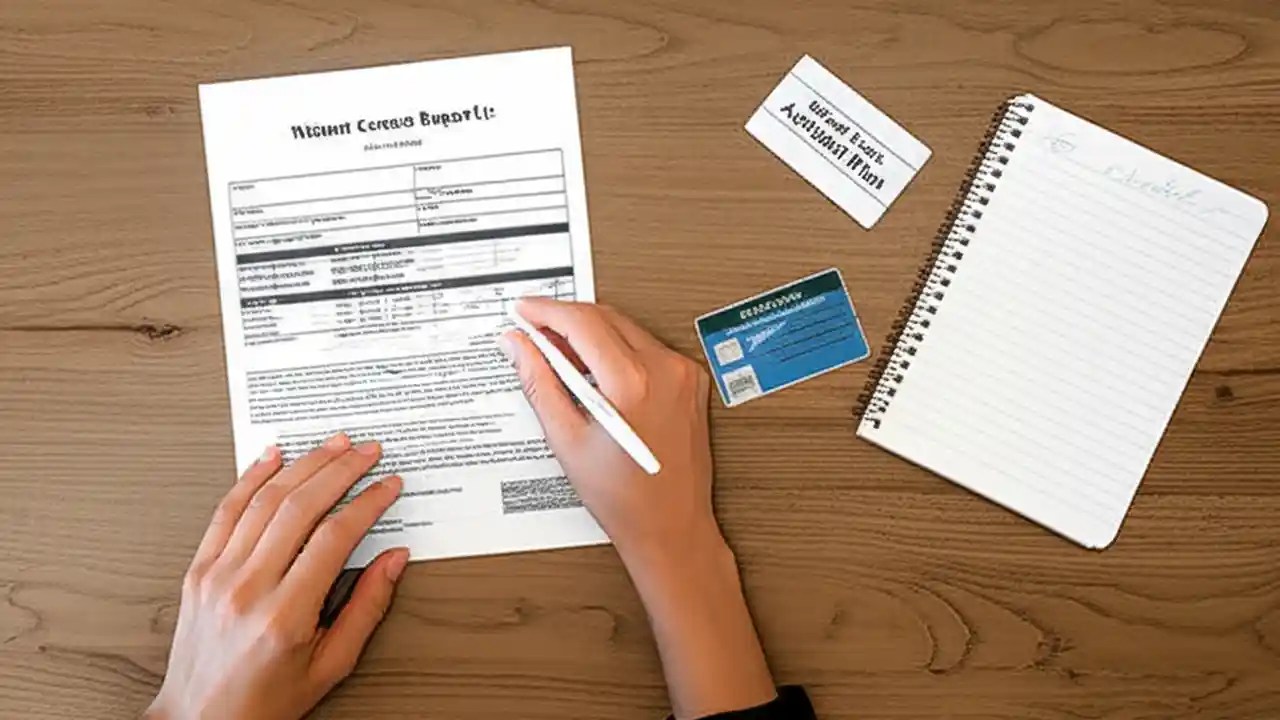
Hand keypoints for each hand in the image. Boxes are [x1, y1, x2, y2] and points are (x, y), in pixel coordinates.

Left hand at [147, 434, 408, 719]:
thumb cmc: (264, 702)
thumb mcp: (330, 665)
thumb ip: (366, 609)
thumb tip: (393, 561)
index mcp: (285, 616)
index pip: (335, 537)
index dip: (367, 503)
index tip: (388, 486)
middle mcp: (247, 589)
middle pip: (300, 507)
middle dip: (340, 470)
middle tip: (366, 452)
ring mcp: (217, 575)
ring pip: (264, 500)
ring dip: (303, 465)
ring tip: (331, 446)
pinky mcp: (198, 570)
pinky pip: (226, 511)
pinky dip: (251, 478)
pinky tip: (273, 458)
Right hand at [499, 298, 719, 564]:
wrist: (672, 526)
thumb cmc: (626, 498)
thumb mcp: (568, 440)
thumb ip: (539, 383)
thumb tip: (519, 346)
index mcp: (633, 383)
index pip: (582, 322)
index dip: (546, 311)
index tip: (525, 310)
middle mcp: (665, 371)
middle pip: (606, 318)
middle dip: (566, 319)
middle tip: (535, 333)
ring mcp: (684, 374)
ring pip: (627, 329)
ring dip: (592, 334)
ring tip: (562, 358)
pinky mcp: (692, 381)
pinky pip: (648, 348)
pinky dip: (618, 350)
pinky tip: (598, 373)